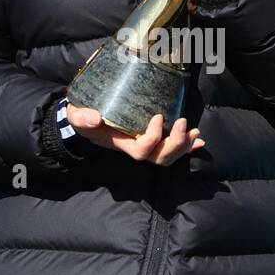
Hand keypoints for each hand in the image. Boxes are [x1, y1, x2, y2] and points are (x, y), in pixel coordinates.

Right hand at [66, 105, 204, 165]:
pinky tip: (198, 141)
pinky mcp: (151, 139)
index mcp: (121, 144)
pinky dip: (186, 146)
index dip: (153, 138)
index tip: (158, 117)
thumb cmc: (82, 118)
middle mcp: (136, 148)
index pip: (141, 151)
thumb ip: (83, 118)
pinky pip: (171, 148)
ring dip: (184, 146)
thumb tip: (96, 118)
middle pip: (160, 158)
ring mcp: (145, 145)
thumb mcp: (77, 116)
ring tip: (195, 133)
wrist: (84, 119)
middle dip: (175, 144)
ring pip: (168, 156)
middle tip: (183, 124)